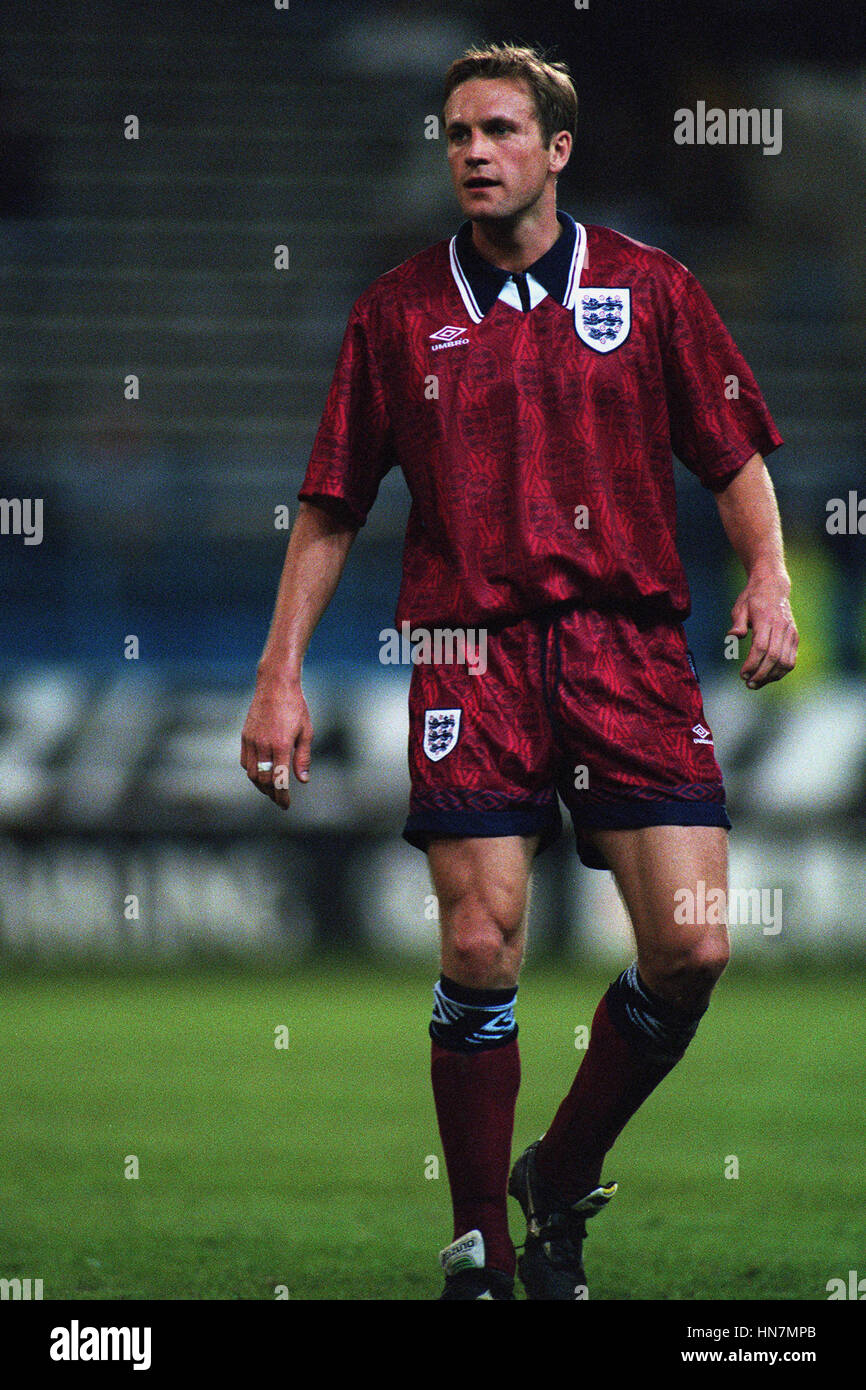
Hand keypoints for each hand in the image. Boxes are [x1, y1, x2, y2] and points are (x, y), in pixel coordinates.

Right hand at [240, 676, 311, 809]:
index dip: (282, 797)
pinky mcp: (245, 735)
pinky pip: (245, 761)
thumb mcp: (306, 731)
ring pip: (252, 773)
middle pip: (263, 781)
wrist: (275, 684)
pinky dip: (252, 771)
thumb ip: (303, 758)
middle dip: (272, 794)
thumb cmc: (295, 706)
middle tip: (280, 800)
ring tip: (271, 790)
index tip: (285, 805)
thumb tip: (303, 780)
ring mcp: (251, 740)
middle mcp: (263, 745)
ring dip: (261, 785)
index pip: (279, 780)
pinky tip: (262, 773)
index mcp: (281, 745)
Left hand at [728, 570, 797, 688]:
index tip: (742, 674)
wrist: (773, 587)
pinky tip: (769, 677)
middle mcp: (781, 627)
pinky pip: (791, 659)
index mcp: (766, 619)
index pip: (761, 647)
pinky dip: (781, 671)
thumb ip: (737, 623)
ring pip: (786, 661)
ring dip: (772, 676)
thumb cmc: (753, 598)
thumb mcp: (740, 607)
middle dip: (761, 674)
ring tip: (757, 683)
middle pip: (774, 657)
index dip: (752, 664)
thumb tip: (733, 637)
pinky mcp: (795, 637)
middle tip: (748, 684)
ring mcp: (790, 632)